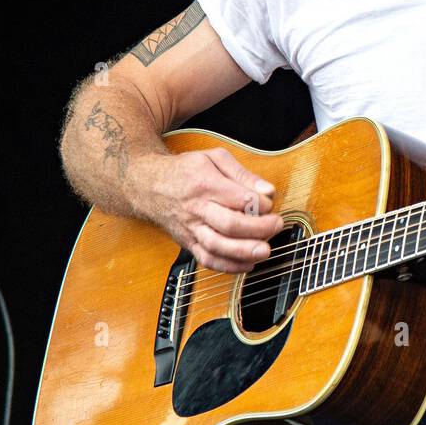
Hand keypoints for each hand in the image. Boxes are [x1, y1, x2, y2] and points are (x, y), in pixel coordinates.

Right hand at [134, 147, 284, 272]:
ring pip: (217, 246)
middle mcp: (196, 209)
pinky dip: (229, 266)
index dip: (261, 203)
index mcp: (204, 183)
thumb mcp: (214, 158)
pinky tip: (248, 263)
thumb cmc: (186, 170)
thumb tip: (268, 191)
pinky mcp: (188, 243)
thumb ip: (243, 174)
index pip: (239, 198)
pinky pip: (208, 260)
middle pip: (229, 225)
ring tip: (265, 250)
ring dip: (244, 252)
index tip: (270, 203)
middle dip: (258, 229)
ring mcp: (191, 229)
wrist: (148, 186)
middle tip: (277, 225)